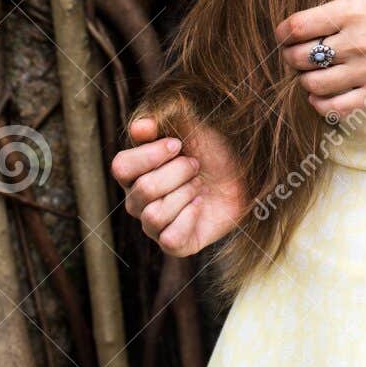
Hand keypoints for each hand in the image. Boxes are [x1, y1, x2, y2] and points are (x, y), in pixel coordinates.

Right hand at [110, 114, 250, 256]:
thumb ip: (164, 123)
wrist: (244, 174)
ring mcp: (154, 225)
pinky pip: (170, 239)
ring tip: (200, 185)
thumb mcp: (191, 128)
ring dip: (186, 194)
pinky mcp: (174, 243)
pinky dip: (190, 217)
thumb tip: (139, 127)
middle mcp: (138, 201)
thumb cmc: (212, 150)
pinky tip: (201, 204)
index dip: (149, 155)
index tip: (178, 145)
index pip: (121, 167)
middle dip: (179, 173)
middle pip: (144, 190)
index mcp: (135, 172)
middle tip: (196, 166)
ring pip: (155, 215)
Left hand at [275, 0, 365, 120]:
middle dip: (291, 58)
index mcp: (355, 10)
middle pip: (300, 57)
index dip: (283, 32)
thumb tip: (314, 20)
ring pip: (313, 85)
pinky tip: (321, 96)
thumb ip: (347, 6)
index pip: (299, 25)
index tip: (283, 36)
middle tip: (296, 56)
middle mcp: (357, 41)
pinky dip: (320, 104)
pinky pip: (336, 108)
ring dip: (304, 81)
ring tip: (310, 76)